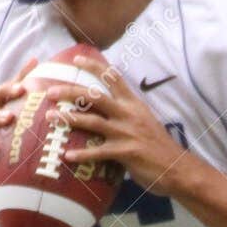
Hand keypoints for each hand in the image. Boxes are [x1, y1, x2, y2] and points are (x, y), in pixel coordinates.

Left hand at [48, 55, 186, 193]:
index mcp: (133, 104)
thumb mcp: (143, 122)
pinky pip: (99, 152)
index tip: (76, 59)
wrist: (176, 168)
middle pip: (95, 97)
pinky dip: (82, 154)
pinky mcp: (126, 152)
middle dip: (70, 92)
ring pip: (93, 121)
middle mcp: (128, 114)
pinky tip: (67, 157)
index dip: (94, 67)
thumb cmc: (157, 147)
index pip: (113, 78)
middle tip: (50, 92)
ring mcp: (126, 132)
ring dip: (69, 119)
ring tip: (49, 119)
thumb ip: (125, 115)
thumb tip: (107, 112)